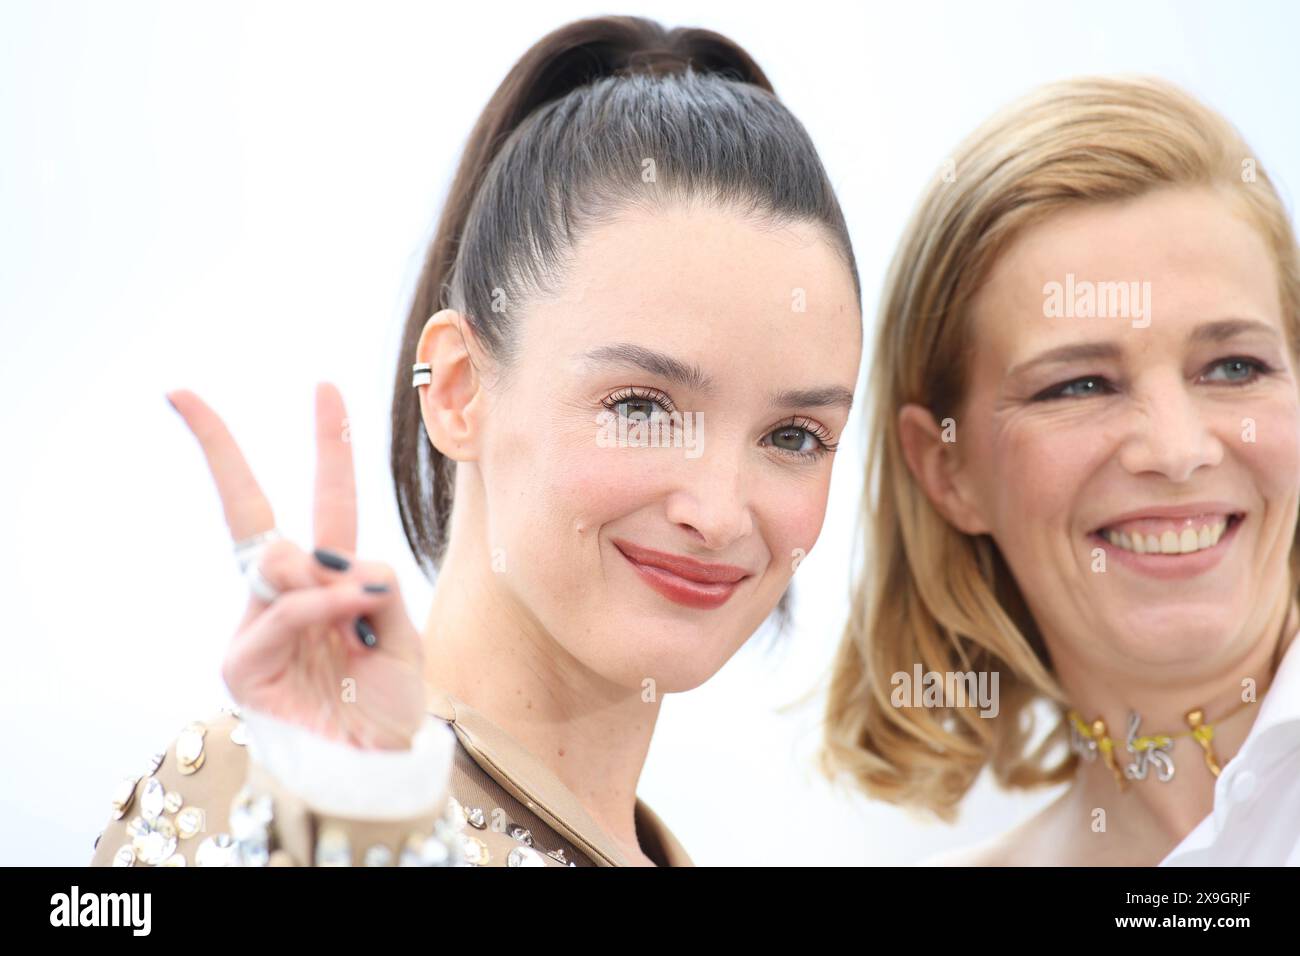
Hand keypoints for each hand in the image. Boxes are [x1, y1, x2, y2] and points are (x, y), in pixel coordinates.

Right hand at [166, 382, 428, 749]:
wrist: (374, 768)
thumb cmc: (387, 703)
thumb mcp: (403, 633)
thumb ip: (375, 587)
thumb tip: (334, 563)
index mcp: (331, 579)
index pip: (325, 501)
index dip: (328, 444)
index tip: (325, 386)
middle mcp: (287, 595)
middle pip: (250, 508)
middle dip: (219, 448)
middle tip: (182, 393)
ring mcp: (259, 626)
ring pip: (281, 561)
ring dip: (328, 580)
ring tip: (361, 617)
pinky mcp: (242, 664)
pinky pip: (283, 611)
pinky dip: (321, 608)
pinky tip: (350, 617)